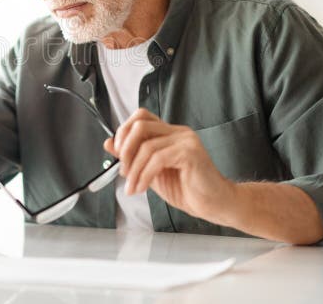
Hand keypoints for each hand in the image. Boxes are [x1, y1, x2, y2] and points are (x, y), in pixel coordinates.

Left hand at [103, 108, 235, 222]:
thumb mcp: (151, 172)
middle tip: (123, 170)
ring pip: (146, 146)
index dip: (124, 131)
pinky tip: (142, 188)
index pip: (141, 117)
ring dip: (134, 170)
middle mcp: (178, 132)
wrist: (214, 204)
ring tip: (132, 187)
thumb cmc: (187, 189)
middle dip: (125, 148)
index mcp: (169, 133)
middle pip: (140, 124)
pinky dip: (144, 175)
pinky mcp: (190, 153)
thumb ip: (133, 157)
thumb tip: (109, 144)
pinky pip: (158, 159)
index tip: (117, 153)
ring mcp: (185, 140)